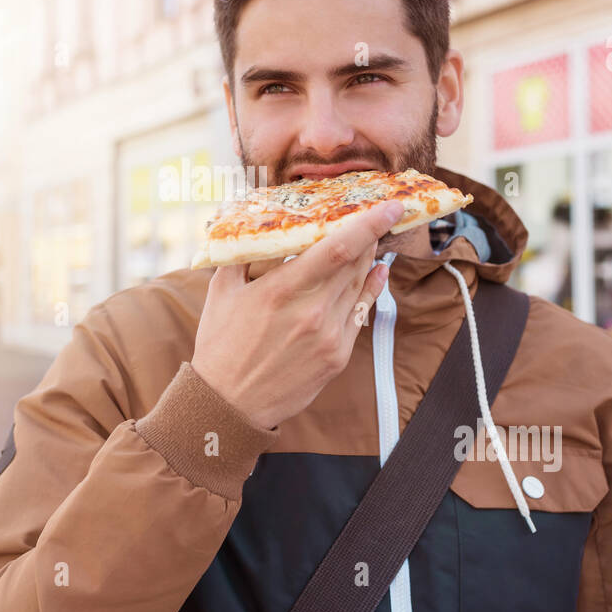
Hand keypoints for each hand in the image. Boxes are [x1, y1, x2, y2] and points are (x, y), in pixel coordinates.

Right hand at [190, 200, 400, 430]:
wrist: (229, 403)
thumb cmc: (221, 344)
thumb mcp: (222, 291)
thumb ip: (244, 254)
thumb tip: (257, 223)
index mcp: (281, 290)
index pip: (337, 249)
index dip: (368, 224)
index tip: (389, 207)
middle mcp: (311, 312)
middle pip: (355, 264)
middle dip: (369, 236)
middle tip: (376, 215)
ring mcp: (329, 336)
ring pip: (360, 287)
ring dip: (369, 260)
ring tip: (373, 240)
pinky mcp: (337, 357)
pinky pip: (360, 314)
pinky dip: (370, 291)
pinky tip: (376, 274)